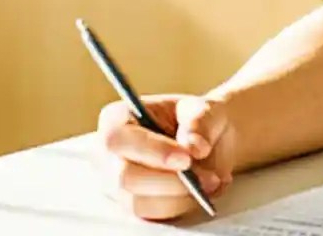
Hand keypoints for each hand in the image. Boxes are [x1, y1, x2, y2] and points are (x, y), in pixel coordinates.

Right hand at [96, 94, 235, 220]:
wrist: (210, 139)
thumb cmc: (199, 119)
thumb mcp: (207, 108)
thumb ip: (201, 121)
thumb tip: (194, 146)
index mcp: (118, 118)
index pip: (117, 139)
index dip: (150, 150)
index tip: (186, 159)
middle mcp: (110, 153)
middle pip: (125, 177)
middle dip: (170, 180)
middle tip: (208, 177)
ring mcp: (117, 183)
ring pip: (139, 201)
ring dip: (180, 196)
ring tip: (212, 181)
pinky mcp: (134, 203)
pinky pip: (152, 214)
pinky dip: (182, 205)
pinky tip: (203, 190)